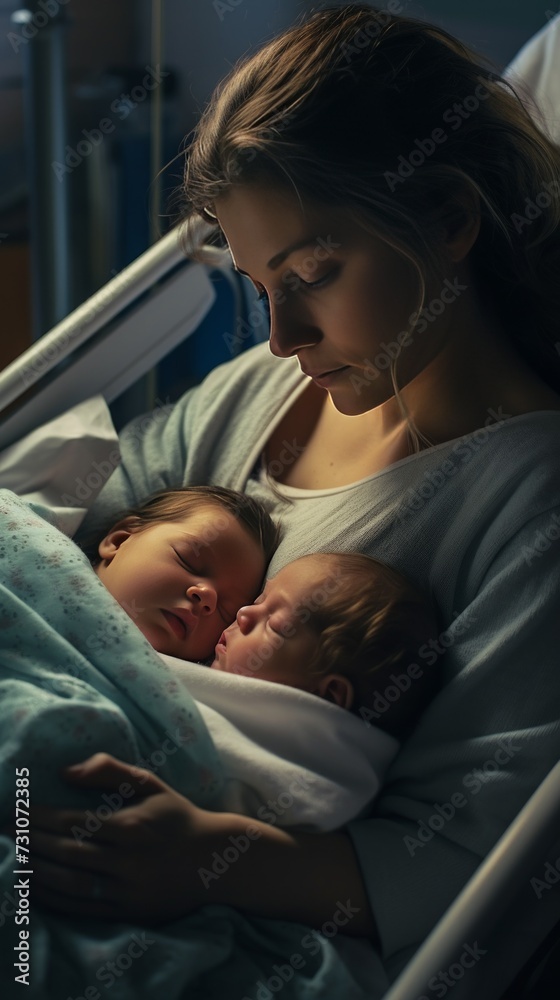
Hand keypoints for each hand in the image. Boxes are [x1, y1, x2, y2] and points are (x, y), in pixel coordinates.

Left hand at [21, 753, 215, 923]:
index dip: (41, 817)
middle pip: (68, 852)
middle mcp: (128, 860)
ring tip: (13, 858)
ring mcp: (127, 890)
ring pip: (71, 882)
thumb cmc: (177, 817)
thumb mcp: (150, 783)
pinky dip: (54, 898)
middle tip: (6, 832)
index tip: (17, 810)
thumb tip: (66, 770)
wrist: (215, 861)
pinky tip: (34, 888)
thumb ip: (109, 770)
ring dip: (37, 871)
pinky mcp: (128, 913)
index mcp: (132, 825)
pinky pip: (82, 908)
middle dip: (31, 842)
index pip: (74, 821)